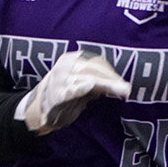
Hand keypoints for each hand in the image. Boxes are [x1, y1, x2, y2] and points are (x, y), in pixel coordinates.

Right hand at [14, 50, 130, 134]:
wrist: (39, 107)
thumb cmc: (66, 93)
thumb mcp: (82, 81)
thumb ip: (98, 79)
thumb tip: (122, 84)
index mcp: (71, 59)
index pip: (96, 62)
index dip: (111, 72)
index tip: (124, 83)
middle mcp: (65, 66)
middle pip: (93, 69)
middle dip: (111, 79)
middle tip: (127, 89)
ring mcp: (60, 79)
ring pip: (87, 78)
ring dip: (106, 84)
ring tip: (121, 90)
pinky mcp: (57, 94)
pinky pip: (71, 90)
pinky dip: (80, 87)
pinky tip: (90, 86)